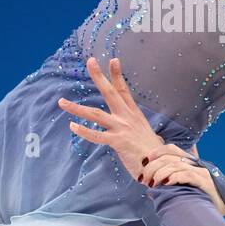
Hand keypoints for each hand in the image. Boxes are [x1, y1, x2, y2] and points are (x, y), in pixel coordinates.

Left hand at [58, 56, 224, 215]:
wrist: (163, 166)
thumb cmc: (156, 155)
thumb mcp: (147, 136)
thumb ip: (140, 132)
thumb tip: (145, 135)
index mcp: (134, 115)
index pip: (124, 90)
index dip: (118, 75)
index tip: (113, 59)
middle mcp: (127, 118)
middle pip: (110, 92)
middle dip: (99, 76)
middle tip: (90, 61)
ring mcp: (122, 128)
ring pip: (95, 114)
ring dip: (77, 108)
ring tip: (61, 102)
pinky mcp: (118, 142)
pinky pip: (97, 135)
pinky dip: (84, 131)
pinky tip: (72, 126)